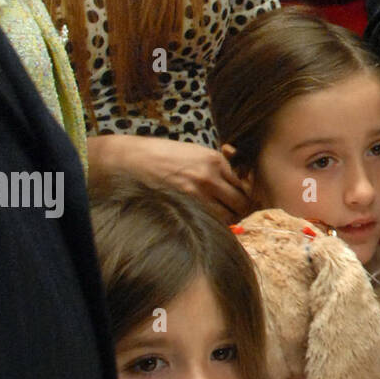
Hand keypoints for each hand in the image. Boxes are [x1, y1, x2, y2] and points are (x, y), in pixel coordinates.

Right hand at [87, 134, 251, 222]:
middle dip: (241, 211)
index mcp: (216, 160)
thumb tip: (235, 185)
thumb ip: (218, 167)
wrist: (133, 160)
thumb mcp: (197, 153)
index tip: (241, 202)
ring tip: (222, 221)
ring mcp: (196, 192)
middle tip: (235, 216)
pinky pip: (207, 221)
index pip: (244, 185)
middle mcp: (210, 175)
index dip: (245, 196)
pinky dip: (212, 225)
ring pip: (227, 216)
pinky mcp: (182, 204)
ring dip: (228, 221)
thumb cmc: (165, 156)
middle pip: (241, 203)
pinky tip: (208, 223)